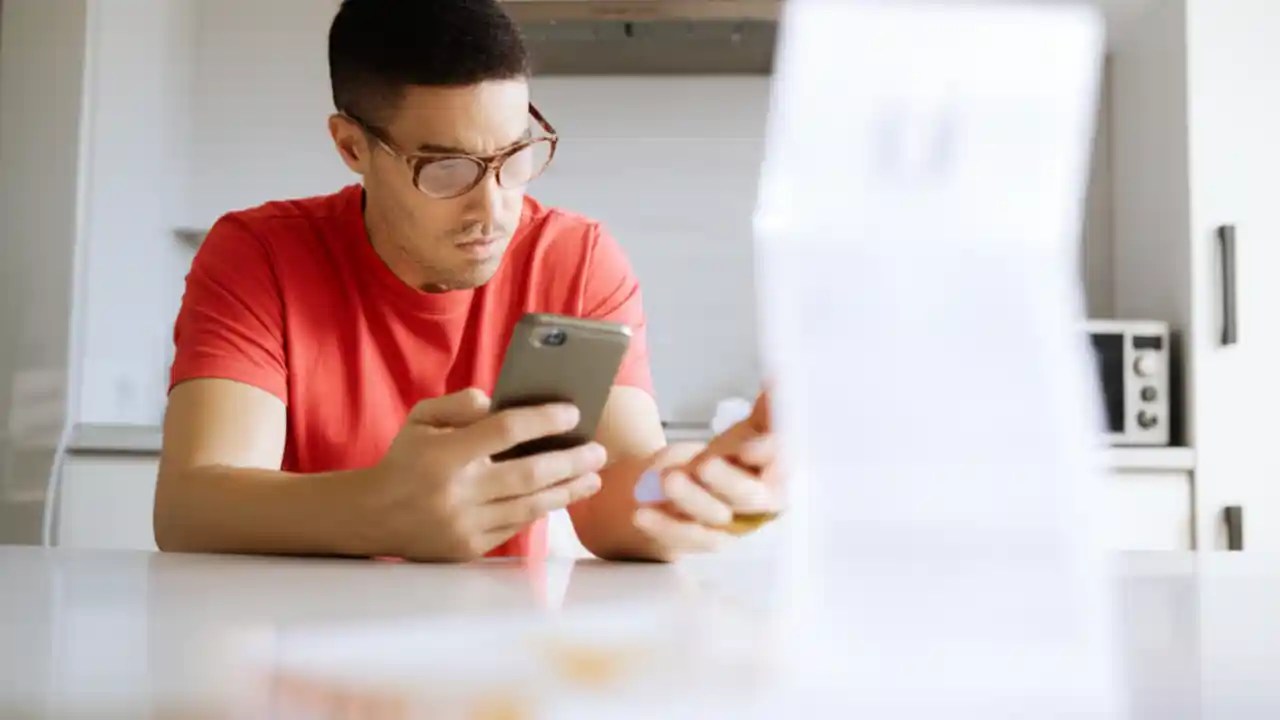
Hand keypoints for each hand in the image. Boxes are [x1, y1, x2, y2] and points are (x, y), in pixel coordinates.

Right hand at [368, 389, 607, 560]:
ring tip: (593, 478)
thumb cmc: (406, 459)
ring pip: (529, 507)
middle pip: (528, 474)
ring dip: (566, 491)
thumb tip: (498, 402)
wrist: (372, 516)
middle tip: (599, 452)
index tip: (572, 413)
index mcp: (444, 454)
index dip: (542, 420)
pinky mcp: (469, 548)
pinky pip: (516, 526)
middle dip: (570, 462)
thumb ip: (459, 404)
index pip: (504, 432)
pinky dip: (540, 509)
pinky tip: (559, 495)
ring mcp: (464, 525)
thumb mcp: (422, 419)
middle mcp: (457, 492)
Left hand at [633, 392, 781, 554]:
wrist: (708, 479)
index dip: (768, 457)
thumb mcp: (754, 425)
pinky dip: (664, 527)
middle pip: (751, 498)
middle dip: (728, 483)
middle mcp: (762, 503)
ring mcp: (733, 525)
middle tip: (704, 465)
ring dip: (692, 501)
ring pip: (717, 520)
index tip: (747, 448)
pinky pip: (685, 538)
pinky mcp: (705, 539)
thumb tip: (779, 380)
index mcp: (781, 470)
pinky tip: (641, 514)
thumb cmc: (739, 450)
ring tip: (667, 480)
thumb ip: (768, 408)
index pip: (784, 464)